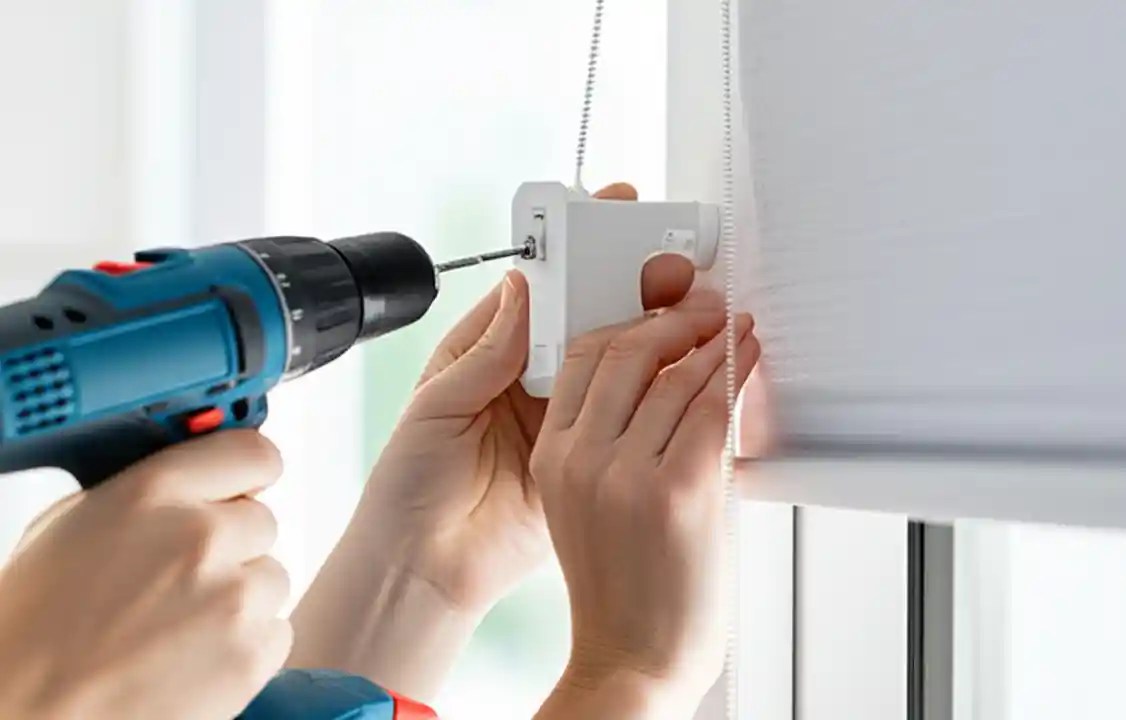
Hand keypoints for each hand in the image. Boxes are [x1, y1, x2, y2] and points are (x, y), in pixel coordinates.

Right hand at [0, 431, 289, 719]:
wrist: (28, 716)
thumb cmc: (33, 628)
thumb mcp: (74, 525)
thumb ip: (151, 493)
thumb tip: (204, 483)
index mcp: (154, 492)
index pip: (254, 454)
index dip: (248, 475)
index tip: (242, 489)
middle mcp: (201, 537)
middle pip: (262, 523)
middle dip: (232, 547)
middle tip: (179, 580)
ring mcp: (232, 597)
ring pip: (271, 579)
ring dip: (239, 599)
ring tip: (175, 626)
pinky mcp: (251, 654)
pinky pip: (275, 632)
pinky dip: (245, 646)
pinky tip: (190, 658)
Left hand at [289, 182, 697, 698]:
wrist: (428, 565)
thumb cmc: (411, 483)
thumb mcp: (438, 406)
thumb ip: (487, 351)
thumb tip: (525, 287)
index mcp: (491, 348)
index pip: (544, 285)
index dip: (580, 248)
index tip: (617, 213)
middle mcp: (531, 372)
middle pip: (591, 314)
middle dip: (633, 283)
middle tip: (674, 266)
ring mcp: (564, 411)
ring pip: (617, 358)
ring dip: (655, 331)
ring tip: (691, 307)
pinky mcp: (586, 452)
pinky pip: (626, 412)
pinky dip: (657, 390)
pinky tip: (683, 368)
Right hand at [533, 291, 760, 718]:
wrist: (636, 659)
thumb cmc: (622, 592)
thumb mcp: (588, 507)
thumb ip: (612, 444)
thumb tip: (668, 384)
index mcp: (553, 460)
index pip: (579, 361)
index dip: (626, 324)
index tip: (659, 313)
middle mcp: (583, 460)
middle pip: (624, 353)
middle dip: (671, 319)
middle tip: (702, 308)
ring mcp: (628, 474)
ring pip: (673, 375)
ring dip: (711, 340)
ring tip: (733, 328)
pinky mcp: (678, 490)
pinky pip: (710, 408)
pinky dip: (733, 372)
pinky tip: (745, 357)